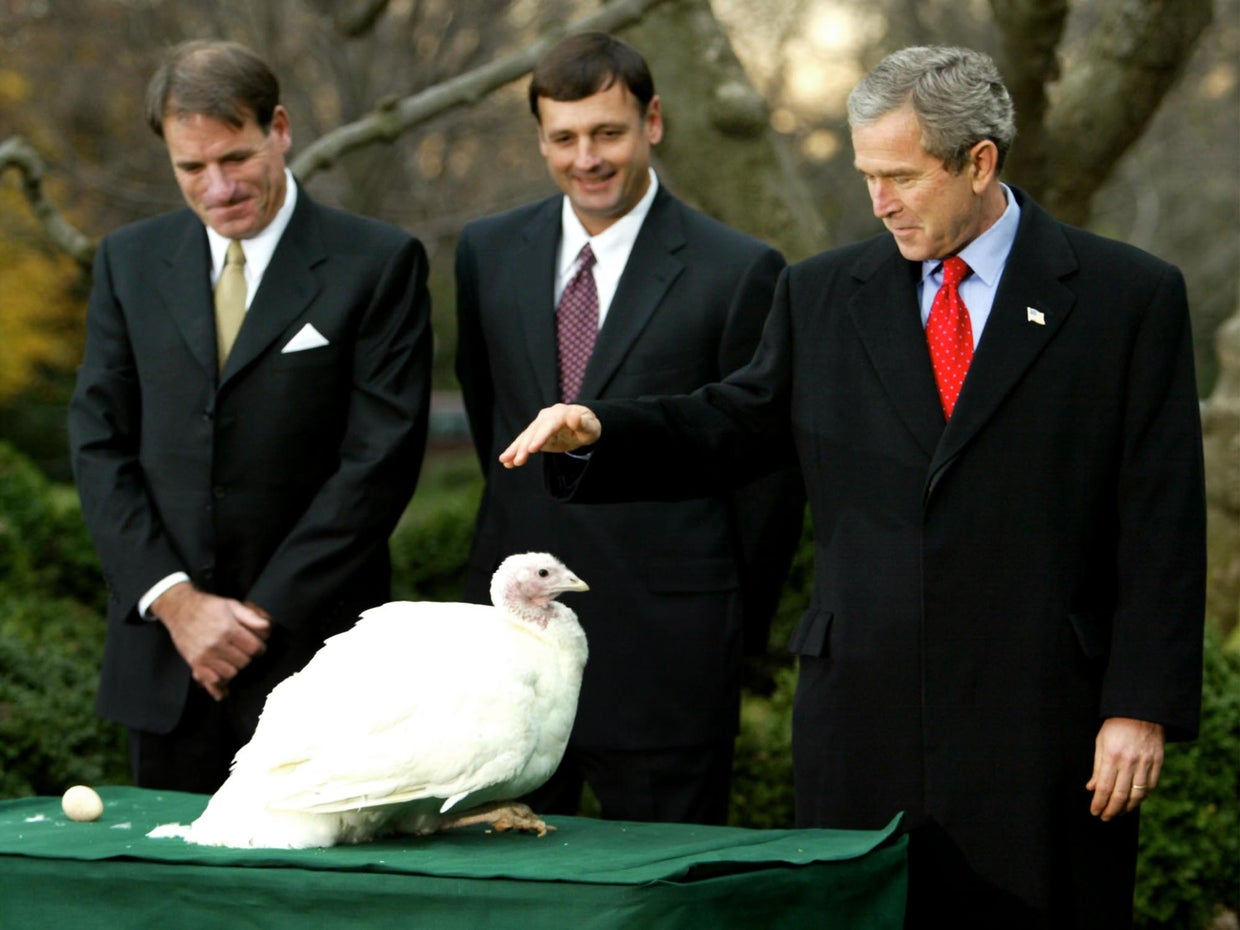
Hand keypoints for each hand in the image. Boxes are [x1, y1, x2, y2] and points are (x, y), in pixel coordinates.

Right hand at [151, 582, 272, 700]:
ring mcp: (204, 655)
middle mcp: (216, 644)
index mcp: (228, 629)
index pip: (255, 648)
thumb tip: (268, 627)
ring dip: (235, 667)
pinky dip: (220, 682)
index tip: (258, 646)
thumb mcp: (232, 605)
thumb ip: (251, 617)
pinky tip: (224, 682)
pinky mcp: (194, 663)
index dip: (260, 648)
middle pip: (244, 662)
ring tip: (233, 659)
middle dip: (248, 657)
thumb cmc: (208, 606)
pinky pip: (212, 681)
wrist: (179, 609)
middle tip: (244, 651)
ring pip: (231, 673)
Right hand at [499, 403, 600, 468]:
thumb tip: (573, 415)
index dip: (540, 437)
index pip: (548, 426)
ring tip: (504, 461)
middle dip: (524, 447)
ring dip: (514, 449)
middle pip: (533, 432)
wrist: (583, 424)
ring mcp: (539, 425)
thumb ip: (583, 423)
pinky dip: (515, 451)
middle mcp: (546, 417)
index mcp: (560, 413)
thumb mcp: (591, 427)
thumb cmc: (589, 427)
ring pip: (525, 437)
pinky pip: (524, 443)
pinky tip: (507, 462)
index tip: (532, 449)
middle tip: (517, 461)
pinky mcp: (535, 434)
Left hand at [1086, 717, 1164, 820]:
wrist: (1142, 711)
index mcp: (1112, 756)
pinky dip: (1142, 797)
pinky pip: (1151, 786)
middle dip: (1111, 810)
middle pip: (1120, 795)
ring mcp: (1146, 763)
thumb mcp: (1101, 742)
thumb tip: (1092, 788)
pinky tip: (1134, 801)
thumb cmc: (1116, 726)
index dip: (1099, 803)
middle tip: (1105, 817)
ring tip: (1118, 812)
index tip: (1095, 812)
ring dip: (1127, 808)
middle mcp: (1130, 762)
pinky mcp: (1158, 763)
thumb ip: (1097, 767)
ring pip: (1137, 794)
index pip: (1105, 787)